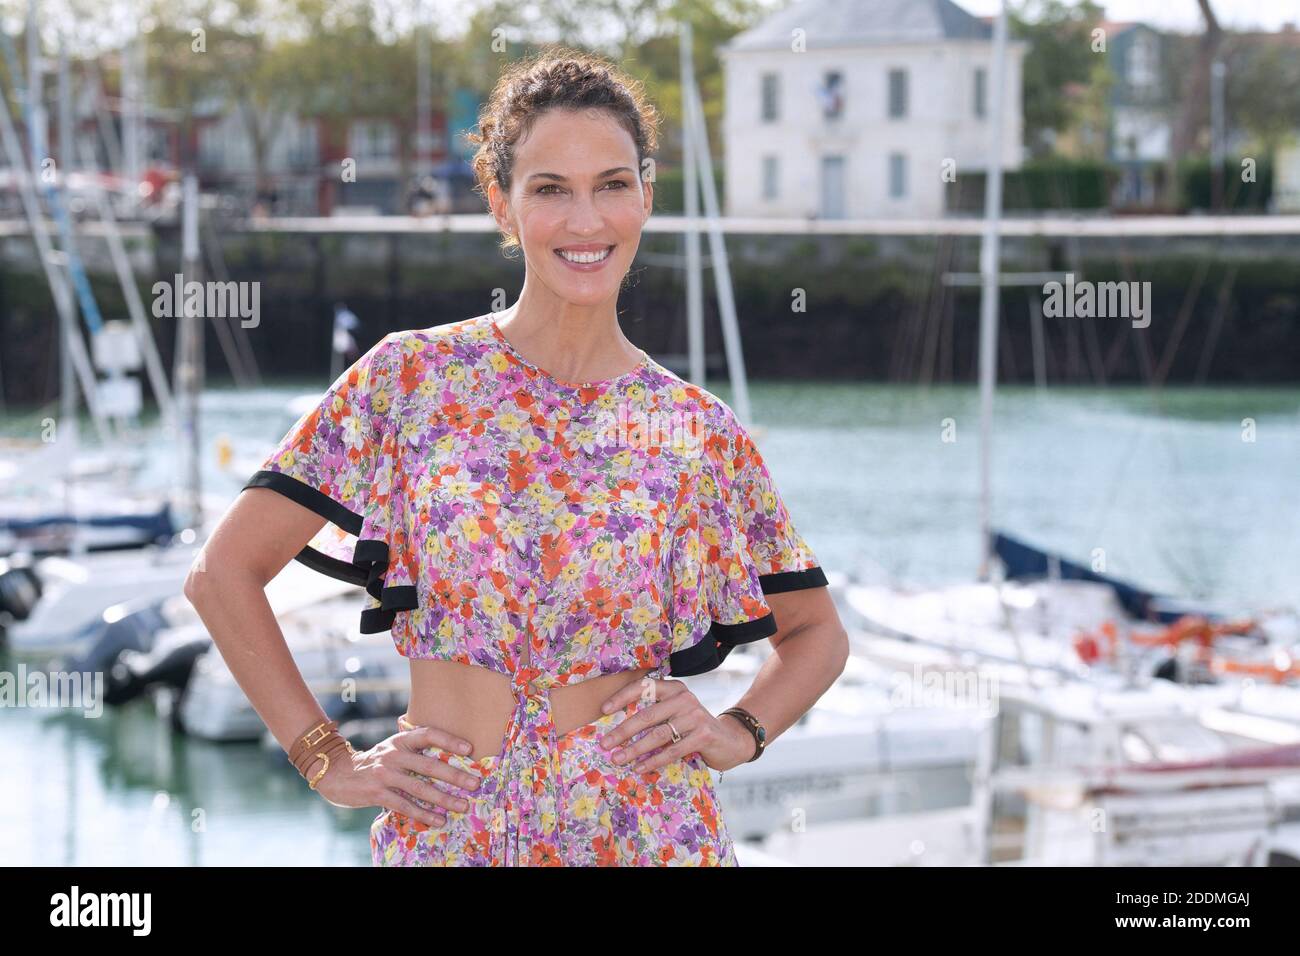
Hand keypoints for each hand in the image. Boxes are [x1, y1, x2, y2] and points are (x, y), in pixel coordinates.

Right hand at [311, 724, 485, 828]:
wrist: (338, 774)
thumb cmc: (375, 762)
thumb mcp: (392, 748)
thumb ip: (414, 750)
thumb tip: (449, 757)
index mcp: (400, 740)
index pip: (428, 734)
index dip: (449, 740)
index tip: (469, 749)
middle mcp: (393, 754)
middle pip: (429, 765)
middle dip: (454, 775)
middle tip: (475, 784)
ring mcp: (384, 774)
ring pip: (420, 788)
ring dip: (444, 799)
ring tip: (462, 805)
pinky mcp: (377, 793)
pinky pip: (405, 805)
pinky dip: (424, 814)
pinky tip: (438, 820)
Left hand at [595, 676, 757, 773]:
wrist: (730, 739)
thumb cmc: (693, 727)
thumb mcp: (675, 713)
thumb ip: (654, 713)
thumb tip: (616, 728)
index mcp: (674, 688)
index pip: (644, 686)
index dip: (622, 697)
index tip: (603, 710)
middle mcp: (685, 698)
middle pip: (647, 715)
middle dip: (623, 731)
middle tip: (605, 744)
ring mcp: (695, 716)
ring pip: (658, 735)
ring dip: (635, 749)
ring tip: (618, 759)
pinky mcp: (703, 735)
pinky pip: (673, 750)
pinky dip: (654, 761)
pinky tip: (640, 768)